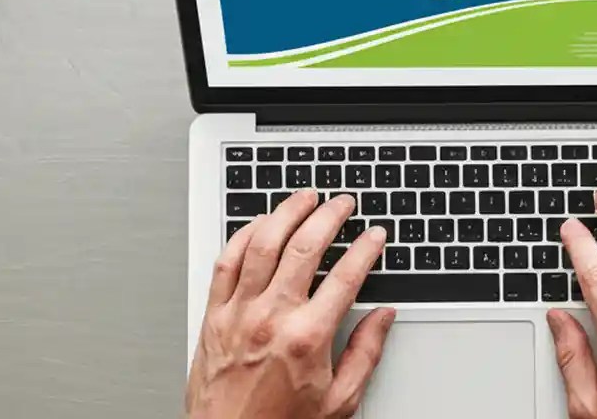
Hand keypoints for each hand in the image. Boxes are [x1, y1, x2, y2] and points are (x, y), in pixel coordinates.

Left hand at [186, 190, 394, 418]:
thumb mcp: (339, 401)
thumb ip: (366, 353)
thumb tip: (383, 318)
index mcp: (307, 338)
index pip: (345, 276)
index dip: (365, 249)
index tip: (374, 236)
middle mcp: (272, 319)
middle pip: (305, 247)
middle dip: (330, 216)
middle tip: (343, 203)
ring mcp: (239, 313)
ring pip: (263, 244)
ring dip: (287, 212)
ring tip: (304, 198)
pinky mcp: (213, 315)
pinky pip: (226, 262)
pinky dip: (244, 235)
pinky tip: (259, 224)